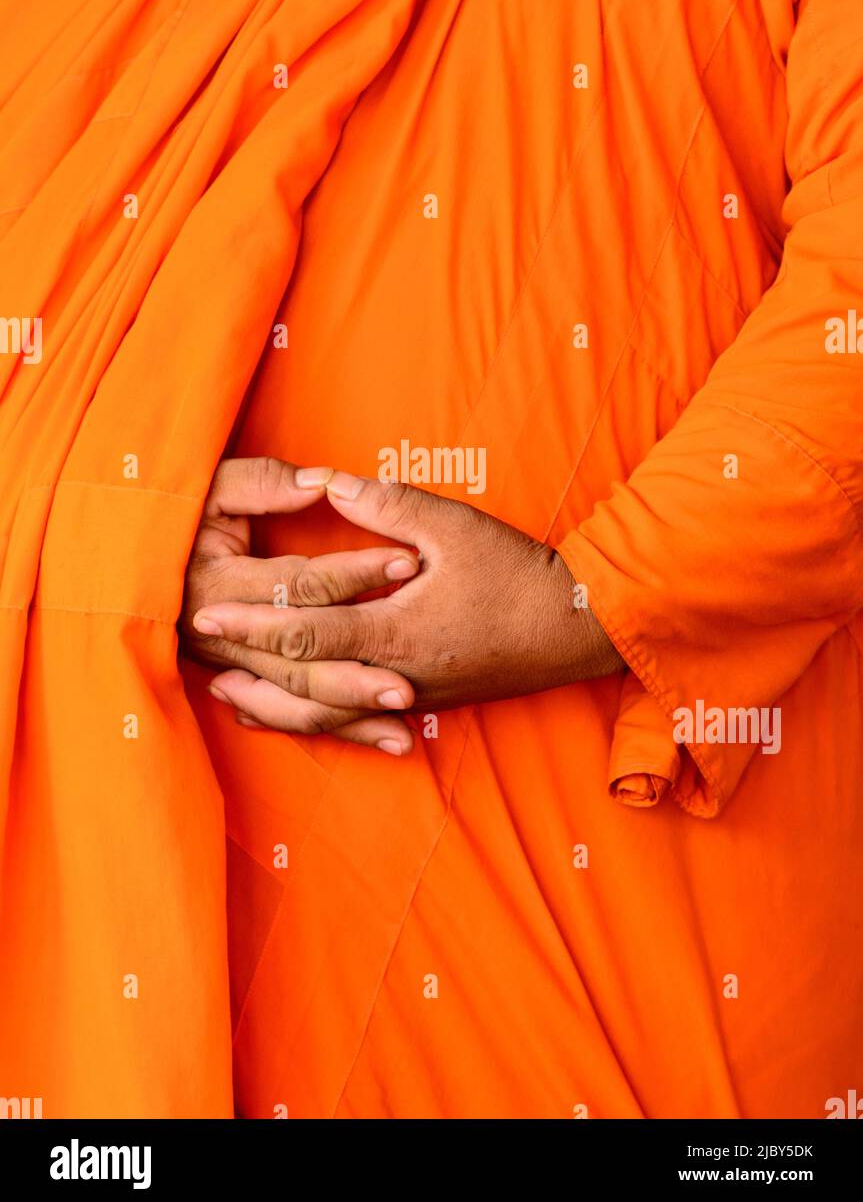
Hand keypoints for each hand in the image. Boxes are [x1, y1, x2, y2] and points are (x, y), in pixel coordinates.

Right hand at [181, 458, 418, 753]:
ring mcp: (235, 666)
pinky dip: (342, 729)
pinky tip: (389, 739)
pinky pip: (296, 714)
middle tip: (410, 681)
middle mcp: (226, 637)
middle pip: (301, 661)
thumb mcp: (209, 489)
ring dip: (353, 712)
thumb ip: (262, 483)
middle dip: (358, 671)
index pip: (300, 584)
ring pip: (299, 700)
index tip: (407, 562)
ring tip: (406, 717)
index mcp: (219, 584)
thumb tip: (320, 484)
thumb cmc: (178, 521)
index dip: (355, 573)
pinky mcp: (248, 681)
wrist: (128, 571)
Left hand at [195, 471, 623, 751]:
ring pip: (323, 712)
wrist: (575, 629)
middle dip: (247, 660)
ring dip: (271, 703)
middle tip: (199, 644)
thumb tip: (328, 483)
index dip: (253, 618)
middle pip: (302, 678)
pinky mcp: (422, 701)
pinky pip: (353, 718)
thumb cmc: (516, 574)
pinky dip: (312, 718)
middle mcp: (392, 673)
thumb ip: (386, 505)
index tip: (207, 608)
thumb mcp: (454, 527)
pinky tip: (290, 712)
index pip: (306, 628)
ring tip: (226, 692)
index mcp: (394, 629)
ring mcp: (407, 694)